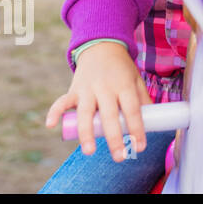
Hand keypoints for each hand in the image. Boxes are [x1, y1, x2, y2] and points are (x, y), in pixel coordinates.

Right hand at [45, 42, 148, 160]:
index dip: (137, 128)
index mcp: (124, 85)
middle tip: (119, 157)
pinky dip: (55, 112)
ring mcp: (88, 88)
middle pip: (110, 115)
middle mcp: (106, 88)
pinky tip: (51, 125)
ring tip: (89, 151)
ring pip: (85, 113)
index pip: (132, 110)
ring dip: (86, 133)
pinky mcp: (73, 89)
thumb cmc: (121, 68)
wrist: (101, 46)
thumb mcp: (136, 79)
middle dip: (114, 138)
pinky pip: (62, 101)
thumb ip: (142, 99)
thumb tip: (152, 121)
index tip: (140, 146)